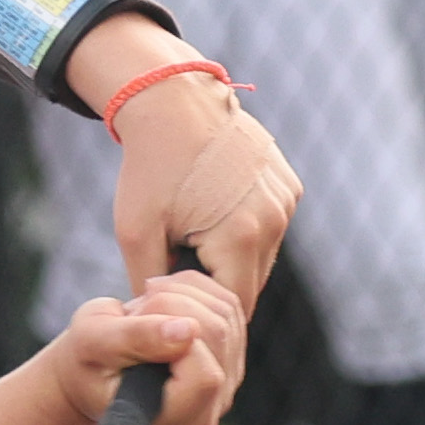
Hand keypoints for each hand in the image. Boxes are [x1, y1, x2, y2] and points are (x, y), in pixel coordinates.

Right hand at [44, 268, 245, 424]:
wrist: (92, 369)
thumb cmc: (86, 361)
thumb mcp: (92, 342)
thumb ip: (135, 338)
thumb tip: (187, 331)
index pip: (204, 377)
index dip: (177, 336)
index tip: (138, 321)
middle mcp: (201, 419)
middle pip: (220, 339)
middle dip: (176, 306)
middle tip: (135, 312)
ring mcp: (221, 393)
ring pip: (228, 316)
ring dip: (184, 294)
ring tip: (144, 307)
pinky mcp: (230, 363)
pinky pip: (230, 307)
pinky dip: (197, 290)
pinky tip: (164, 301)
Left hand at [108, 70, 301, 310]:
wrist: (173, 102)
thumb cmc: (148, 168)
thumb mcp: (135, 234)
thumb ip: (151, 286)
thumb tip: (161, 322)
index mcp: (241, 237)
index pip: (234, 306)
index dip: (206, 316)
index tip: (178, 312)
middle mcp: (274, 219)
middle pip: (251, 284)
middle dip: (218, 291)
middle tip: (181, 281)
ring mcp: (285, 199)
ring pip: (262, 258)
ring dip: (232, 262)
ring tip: (193, 246)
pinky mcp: (288, 184)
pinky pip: (269, 228)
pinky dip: (244, 234)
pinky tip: (211, 220)